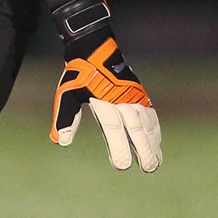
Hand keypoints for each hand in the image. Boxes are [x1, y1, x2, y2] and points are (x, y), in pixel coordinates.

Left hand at [51, 36, 160, 171]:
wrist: (95, 49)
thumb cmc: (79, 75)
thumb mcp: (67, 94)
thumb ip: (65, 118)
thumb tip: (61, 141)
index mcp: (104, 100)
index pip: (113, 127)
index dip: (119, 146)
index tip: (123, 165)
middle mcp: (122, 99)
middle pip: (135, 127)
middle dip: (143, 148)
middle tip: (147, 168)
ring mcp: (134, 96)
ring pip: (146, 122)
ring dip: (152, 143)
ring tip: (155, 163)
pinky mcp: (140, 95)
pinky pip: (151, 116)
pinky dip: (154, 131)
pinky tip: (156, 144)